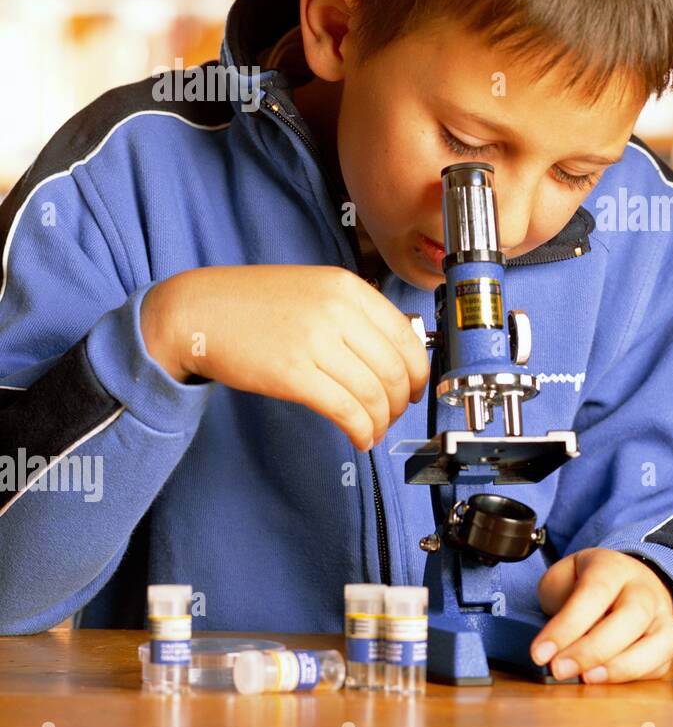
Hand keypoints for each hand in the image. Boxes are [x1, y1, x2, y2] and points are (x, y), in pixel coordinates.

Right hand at [141, 265, 429, 450]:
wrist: (198, 312)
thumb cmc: (254, 304)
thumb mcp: (316, 290)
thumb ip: (355, 315)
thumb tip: (394, 355)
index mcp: (349, 289)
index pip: (407, 337)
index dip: (419, 372)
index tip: (416, 389)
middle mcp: (338, 312)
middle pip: (394, 370)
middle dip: (402, 402)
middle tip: (395, 414)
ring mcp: (315, 342)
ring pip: (373, 394)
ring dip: (381, 421)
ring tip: (374, 430)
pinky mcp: (293, 374)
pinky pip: (345, 410)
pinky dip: (360, 430)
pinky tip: (358, 437)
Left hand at [531, 548, 672, 682]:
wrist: (626, 579)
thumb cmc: (587, 584)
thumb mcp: (563, 579)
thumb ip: (556, 603)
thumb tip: (554, 645)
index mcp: (613, 566)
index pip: (594, 592)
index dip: (567, 626)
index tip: (539, 654)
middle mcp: (644, 588)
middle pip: (633, 615)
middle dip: (594, 649)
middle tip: (560, 669)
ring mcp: (663, 615)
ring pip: (660, 641)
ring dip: (622, 666)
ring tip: (588, 679)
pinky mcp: (669, 641)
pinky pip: (662, 664)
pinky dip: (636, 677)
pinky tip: (607, 680)